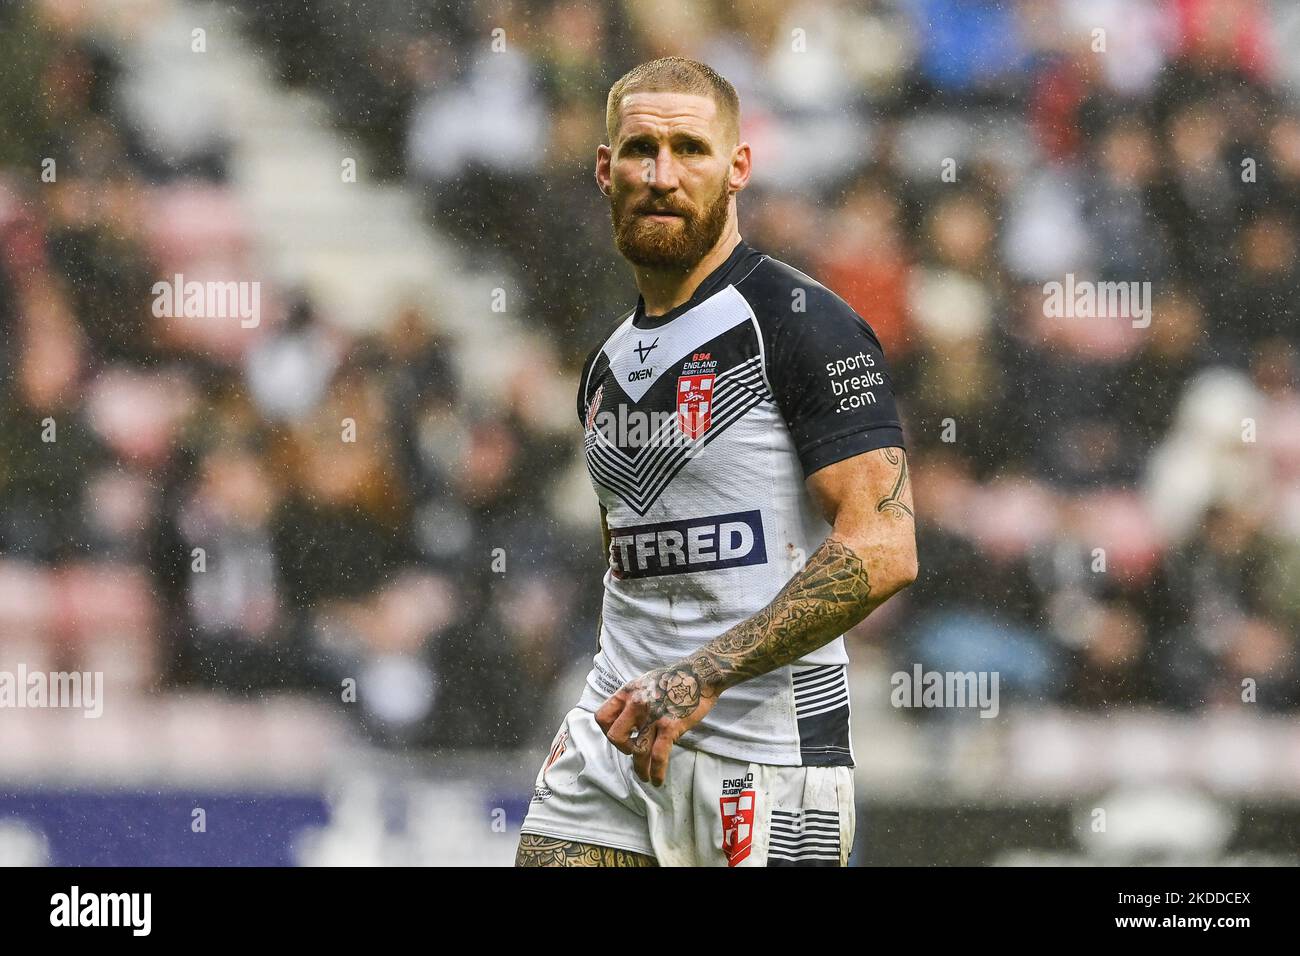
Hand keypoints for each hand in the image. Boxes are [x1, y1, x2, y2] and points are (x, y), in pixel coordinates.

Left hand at [595, 662, 717, 786]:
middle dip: (622, 749)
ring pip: (637, 751)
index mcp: (628, 693)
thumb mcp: (644, 683)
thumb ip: (632, 700)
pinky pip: (658, 755)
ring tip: (645, 777)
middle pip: (615, 737)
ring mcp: (653, 716)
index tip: (621, 736)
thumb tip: (626, 719)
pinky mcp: (670, 726)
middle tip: (633, 751)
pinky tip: (657, 779)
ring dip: (640, 769)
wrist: (700, 674)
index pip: (602, 717)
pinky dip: (656, 772)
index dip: (607, 731)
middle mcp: (636, 704)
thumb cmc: (673, 679)